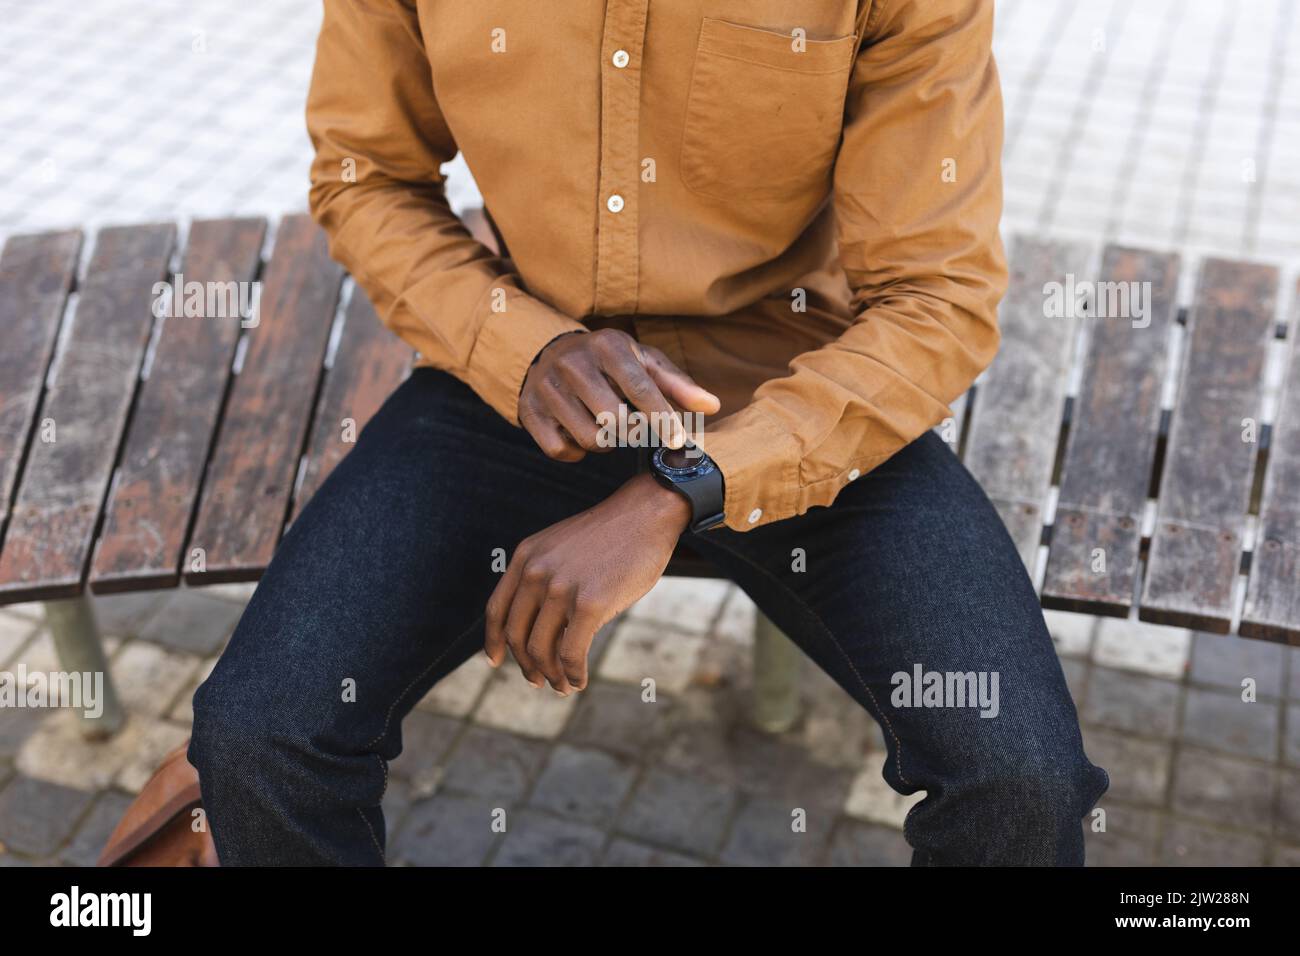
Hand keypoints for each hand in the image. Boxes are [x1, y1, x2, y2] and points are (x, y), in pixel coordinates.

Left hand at [484, 473, 689, 693]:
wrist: (646, 513)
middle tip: (538, 681)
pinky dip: (572, 674)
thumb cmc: (611, 535)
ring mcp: (561, 588)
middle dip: (526, 665)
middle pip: (517, 635)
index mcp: (526, 558)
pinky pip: (570, 653)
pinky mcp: (589, 604)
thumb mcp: (561, 547)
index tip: (496, 661)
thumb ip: (544, 575)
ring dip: (550, 675)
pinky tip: (579, 680)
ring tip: (563, 686)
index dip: (493, 641)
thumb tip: (541, 622)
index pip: (497, 610)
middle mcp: (536, 573)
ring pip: (542, 649)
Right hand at [519, 328, 720, 460]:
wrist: (548, 353)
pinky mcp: (528, 410)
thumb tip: (712, 406)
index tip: (679, 442)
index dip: (663, 419)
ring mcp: (546, 387)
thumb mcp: (644, 362)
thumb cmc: (610, 362)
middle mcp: (573, 362)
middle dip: (631, 433)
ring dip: (606, 444)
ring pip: (589, 440)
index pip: (641, 389)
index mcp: (608, 346)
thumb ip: (678, 385)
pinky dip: (577, 451)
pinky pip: (561, 451)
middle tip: (632, 428)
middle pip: (614, 422)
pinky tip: (580, 432)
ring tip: (606, 427)